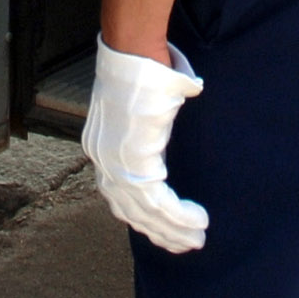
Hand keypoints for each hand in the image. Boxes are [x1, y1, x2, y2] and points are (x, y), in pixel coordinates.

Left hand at [83, 37, 208, 251]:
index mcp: (101, 146)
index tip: (163, 230)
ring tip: (196, 239)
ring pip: (144, 211)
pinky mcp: (132, 159)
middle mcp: (102, 157)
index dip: (141, 217)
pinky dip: (178, 215)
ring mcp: (114, 160)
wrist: (136, 53)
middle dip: (158, 231)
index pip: (118, 195)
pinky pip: (156, 201)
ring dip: (172, 229)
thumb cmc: (143, 71)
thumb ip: (150, 127)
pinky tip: (197, 221)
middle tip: (183, 244)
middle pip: (128, 209)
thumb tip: (168, 121)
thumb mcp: (143, 107)